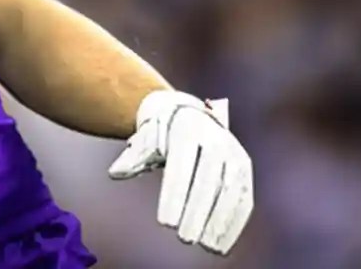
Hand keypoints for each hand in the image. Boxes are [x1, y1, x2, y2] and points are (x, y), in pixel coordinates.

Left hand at [108, 90, 253, 254]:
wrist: (188, 114)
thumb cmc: (161, 134)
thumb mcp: (146, 139)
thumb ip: (134, 157)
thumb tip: (115, 172)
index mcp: (187, 130)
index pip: (182, 166)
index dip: (175, 196)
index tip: (166, 223)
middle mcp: (215, 139)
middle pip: (208, 180)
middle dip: (197, 212)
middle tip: (184, 238)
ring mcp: (233, 153)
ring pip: (230, 191)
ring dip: (220, 221)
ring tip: (206, 246)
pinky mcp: (244, 169)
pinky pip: (244, 197)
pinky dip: (234, 223)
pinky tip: (222, 244)